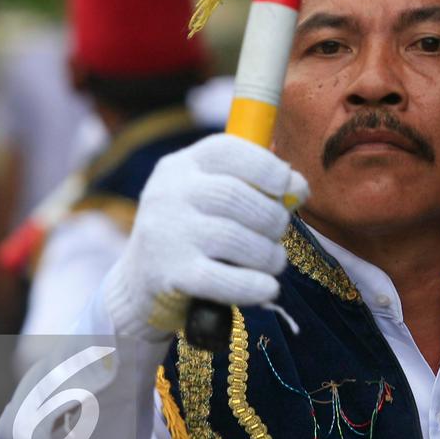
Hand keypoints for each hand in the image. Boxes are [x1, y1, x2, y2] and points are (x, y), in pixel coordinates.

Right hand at [101, 134, 308, 341]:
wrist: (141, 284)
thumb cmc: (195, 232)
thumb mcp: (216, 197)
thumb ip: (257, 185)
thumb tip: (298, 187)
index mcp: (182, 165)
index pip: (228, 150)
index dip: (268, 167)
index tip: (289, 188)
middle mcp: (168, 193)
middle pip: (236, 196)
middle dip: (272, 218)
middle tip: (278, 234)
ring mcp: (166, 234)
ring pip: (235, 238)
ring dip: (268, 254)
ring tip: (274, 261)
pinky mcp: (169, 274)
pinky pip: (223, 279)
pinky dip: (254, 285)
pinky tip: (268, 288)